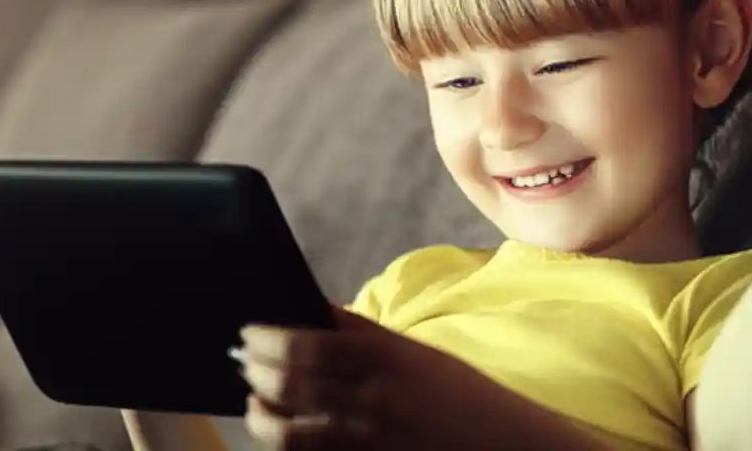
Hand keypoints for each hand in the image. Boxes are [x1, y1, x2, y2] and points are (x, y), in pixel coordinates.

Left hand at [234, 307, 538, 450]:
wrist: (510, 448)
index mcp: (386, 357)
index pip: (306, 343)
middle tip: (242, 363)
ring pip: (290, 432)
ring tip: (254, 404)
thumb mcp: (414, 353)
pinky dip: (288, 448)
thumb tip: (310, 313)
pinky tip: (282, 435)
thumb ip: (362, 334)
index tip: (248, 332)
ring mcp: (371, 440)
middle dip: (254, 372)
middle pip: (290, 384)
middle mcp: (375, 398)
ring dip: (261, 416)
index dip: (266, 339)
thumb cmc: (458, 396)